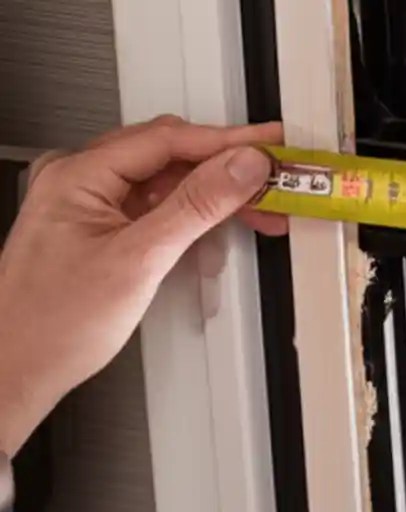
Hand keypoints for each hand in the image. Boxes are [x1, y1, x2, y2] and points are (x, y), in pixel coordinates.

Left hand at [0, 115, 285, 455]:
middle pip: (170, 155)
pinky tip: (218, 226)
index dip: (228, 141)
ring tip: (258, 206)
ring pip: (166, 182)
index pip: (168, 139)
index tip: (270, 144)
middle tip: (273, 175)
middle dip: (226, 167)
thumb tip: (240, 166)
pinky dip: (190, 216)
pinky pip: (154, 206)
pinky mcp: (97, 229)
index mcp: (76, 175)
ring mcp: (86, 205)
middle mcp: (77, 181)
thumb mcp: (139, 259)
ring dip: (213, 194)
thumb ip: (196, 206)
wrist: (15, 372)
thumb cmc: (50, 326)